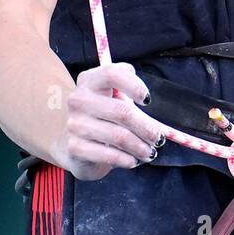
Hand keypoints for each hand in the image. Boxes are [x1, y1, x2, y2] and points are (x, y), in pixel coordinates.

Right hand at [57, 62, 166, 180]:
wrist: (76, 145)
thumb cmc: (104, 117)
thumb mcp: (116, 99)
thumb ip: (132, 96)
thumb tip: (154, 117)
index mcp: (90, 81)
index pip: (112, 74)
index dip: (134, 85)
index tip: (147, 100)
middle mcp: (78, 100)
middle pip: (122, 111)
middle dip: (147, 128)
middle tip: (159, 139)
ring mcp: (74, 124)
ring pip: (119, 136)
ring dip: (140, 147)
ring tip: (149, 152)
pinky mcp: (74, 147)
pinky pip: (109, 155)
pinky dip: (126, 160)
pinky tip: (133, 161)